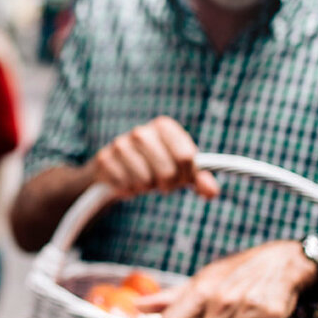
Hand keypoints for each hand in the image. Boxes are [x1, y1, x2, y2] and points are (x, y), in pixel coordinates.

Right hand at [89, 116, 218, 198]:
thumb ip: (198, 179)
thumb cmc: (154, 165)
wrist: (115, 168)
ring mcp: (121, 144)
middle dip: (167, 185)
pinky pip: (125, 186)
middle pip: (168, 172)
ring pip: (145, 181)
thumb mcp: (179, 169)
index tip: (182, 178)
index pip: (186, 157)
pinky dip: (129, 190)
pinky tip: (126, 180)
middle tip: (161, 182)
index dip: (187, 175)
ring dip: (146, 187)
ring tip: (142, 179)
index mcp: (164, 126)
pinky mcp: (104, 159)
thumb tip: (212, 191)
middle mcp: (141, 131)